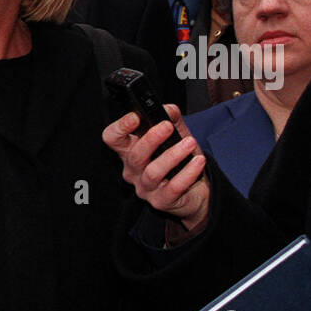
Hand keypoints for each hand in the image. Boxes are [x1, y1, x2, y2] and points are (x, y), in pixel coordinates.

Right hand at [102, 106, 209, 232]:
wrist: (195, 191)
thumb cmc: (180, 161)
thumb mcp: (176, 135)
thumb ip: (171, 119)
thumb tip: (168, 109)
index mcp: (130, 151)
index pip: (113, 138)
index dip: (120, 127)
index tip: (136, 117)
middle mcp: (133, 171)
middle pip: (134, 155)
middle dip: (151, 139)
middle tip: (167, 126)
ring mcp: (146, 188)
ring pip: (153, 172)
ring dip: (173, 155)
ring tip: (190, 143)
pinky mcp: (161, 201)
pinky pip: (173, 187)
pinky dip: (187, 173)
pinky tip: (198, 161)